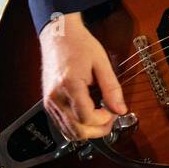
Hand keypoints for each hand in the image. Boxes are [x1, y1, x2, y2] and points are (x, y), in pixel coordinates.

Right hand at [39, 11, 127, 141]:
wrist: (58, 35)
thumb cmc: (79, 44)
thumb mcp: (101, 63)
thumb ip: (112, 88)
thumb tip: (120, 109)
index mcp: (69, 85)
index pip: (87, 118)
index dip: (104, 120)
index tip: (113, 111)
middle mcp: (55, 98)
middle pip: (77, 131)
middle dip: (98, 130)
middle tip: (110, 118)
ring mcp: (49, 102)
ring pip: (69, 132)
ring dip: (88, 130)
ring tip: (100, 116)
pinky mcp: (48, 103)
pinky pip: (62, 125)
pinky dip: (77, 125)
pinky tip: (88, 114)